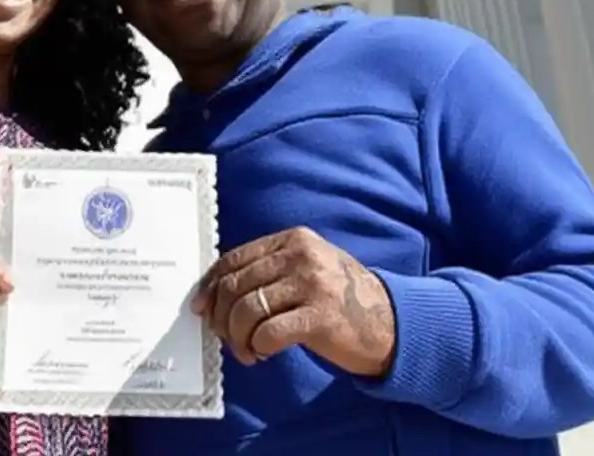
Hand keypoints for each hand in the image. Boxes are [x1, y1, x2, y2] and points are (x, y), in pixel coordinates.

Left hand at [193, 227, 395, 377]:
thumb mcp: (306, 270)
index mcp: (293, 240)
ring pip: (247, 310)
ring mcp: (312, 284)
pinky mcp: (320, 316)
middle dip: (221, 317)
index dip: (211, 286)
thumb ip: (267, 272)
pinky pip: (268, 333)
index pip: (234, 259)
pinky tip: (264, 353)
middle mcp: (301, 256)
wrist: (391, 323)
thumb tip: (213, 295)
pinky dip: (257, 347)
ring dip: (237, 337)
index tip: (201, 308)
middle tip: (224, 337)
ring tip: (247, 350)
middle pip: (236, 286)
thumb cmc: (339, 299)